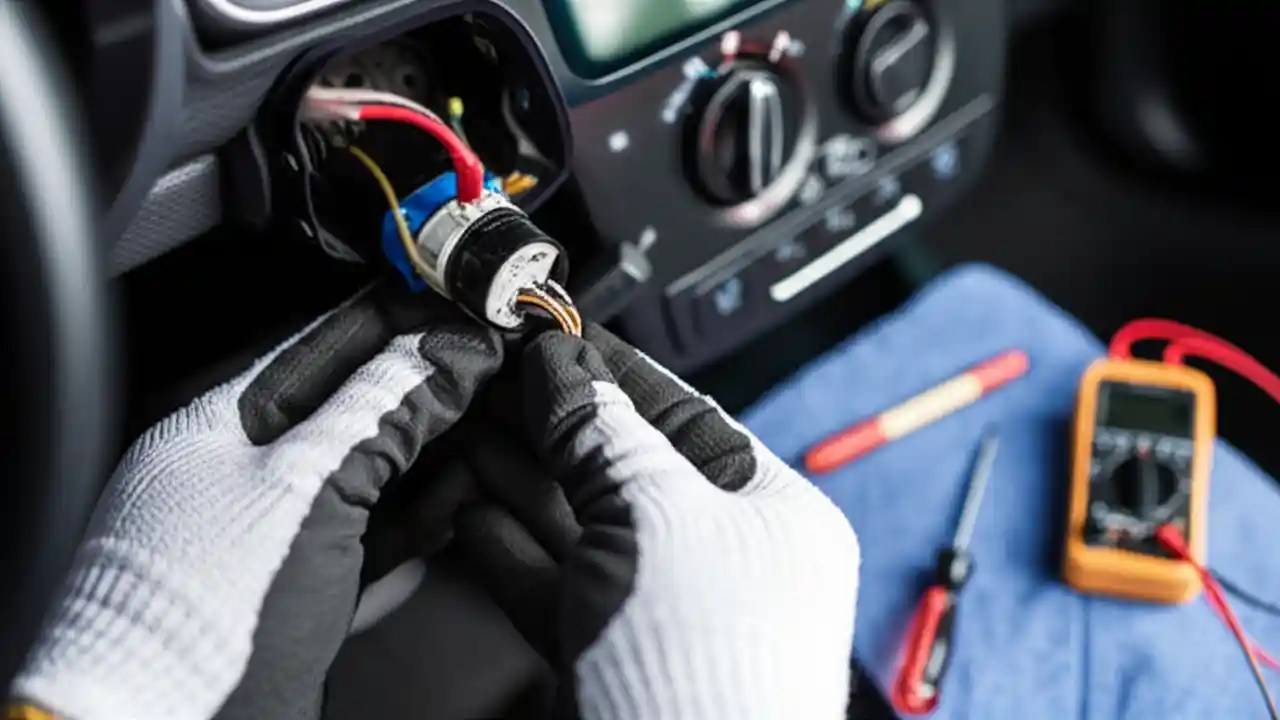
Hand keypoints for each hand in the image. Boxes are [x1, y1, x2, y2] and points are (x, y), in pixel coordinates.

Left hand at [12, 282, 503, 719]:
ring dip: (434, 457)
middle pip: (355, 410)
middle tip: (493, 367)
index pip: (326, 345)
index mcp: (219, 426)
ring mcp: (271, 535)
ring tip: (494, 431)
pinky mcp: (299, 591)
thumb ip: (381, 413)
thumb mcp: (306, 491)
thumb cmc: (201, 618)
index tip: (462, 309)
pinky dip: (419, 523)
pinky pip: (370, 538)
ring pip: (370, 475)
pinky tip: (461, 509)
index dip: (402, 322)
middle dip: (428, 389)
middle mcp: (243, 474)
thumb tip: (444, 349)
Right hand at [465, 326, 860, 719]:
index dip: (610, 370)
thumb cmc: (705, 672)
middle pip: (625, 464)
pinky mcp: (611, 653)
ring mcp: (665, 608)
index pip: (682, 414)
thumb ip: (603, 435)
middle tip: (491, 373)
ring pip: (583, 523)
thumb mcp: (655, 519)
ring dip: (521, 476)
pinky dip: (509, 550)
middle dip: (553, 419)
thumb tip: (561, 365)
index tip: (551, 336)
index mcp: (771, 512)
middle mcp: (723, 558)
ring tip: (464, 427)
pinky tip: (469, 513)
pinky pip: (555, 584)